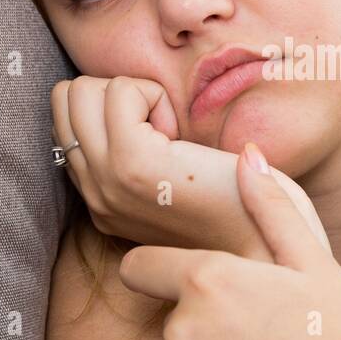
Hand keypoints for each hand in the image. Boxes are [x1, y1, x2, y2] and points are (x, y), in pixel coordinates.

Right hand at [51, 76, 328, 261]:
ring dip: (132, 94)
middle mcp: (95, 196)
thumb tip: (122, 109)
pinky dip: (153, 94)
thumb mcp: (179, 186)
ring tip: (172, 134)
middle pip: (66, 99)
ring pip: (80, 91)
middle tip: (166, 132)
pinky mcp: (134, 165)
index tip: (166, 142)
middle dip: (117, 96)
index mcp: (103, 201)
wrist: (274, 248)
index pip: (67, 120)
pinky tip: (181, 134)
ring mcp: (108, 182)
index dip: (118, 112)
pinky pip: (120, 91)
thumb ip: (142, 156)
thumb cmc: (249, 211)